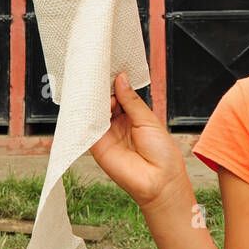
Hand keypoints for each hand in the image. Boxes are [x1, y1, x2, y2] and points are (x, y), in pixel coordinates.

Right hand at [89, 72, 189, 210]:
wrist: (160, 182)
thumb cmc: (162, 153)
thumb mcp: (148, 120)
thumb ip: (131, 100)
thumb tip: (120, 78)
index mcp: (132, 116)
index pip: (118, 94)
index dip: (113, 82)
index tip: (109, 67)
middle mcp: (117, 124)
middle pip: (104, 101)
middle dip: (101, 88)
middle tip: (97, 71)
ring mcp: (106, 134)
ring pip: (94, 112)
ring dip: (93, 99)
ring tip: (93, 85)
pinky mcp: (97, 146)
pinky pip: (87, 128)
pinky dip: (85, 115)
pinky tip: (88, 103)